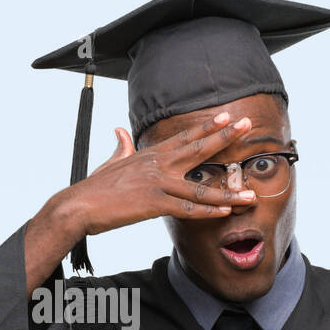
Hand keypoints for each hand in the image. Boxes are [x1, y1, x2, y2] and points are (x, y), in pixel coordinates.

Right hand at [68, 111, 257, 236]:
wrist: (79, 205)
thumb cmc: (94, 188)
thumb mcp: (111, 162)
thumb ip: (121, 147)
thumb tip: (120, 132)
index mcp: (150, 155)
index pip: (184, 137)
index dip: (206, 127)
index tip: (225, 117)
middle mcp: (158, 165)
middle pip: (198, 148)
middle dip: (225, 137)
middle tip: (247, 124)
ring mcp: (158, 183)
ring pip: (201, 188)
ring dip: (228, 193)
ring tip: (250, 195)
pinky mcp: (154, 203)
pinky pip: (187, 208)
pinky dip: (207, 211)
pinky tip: (224, 212)